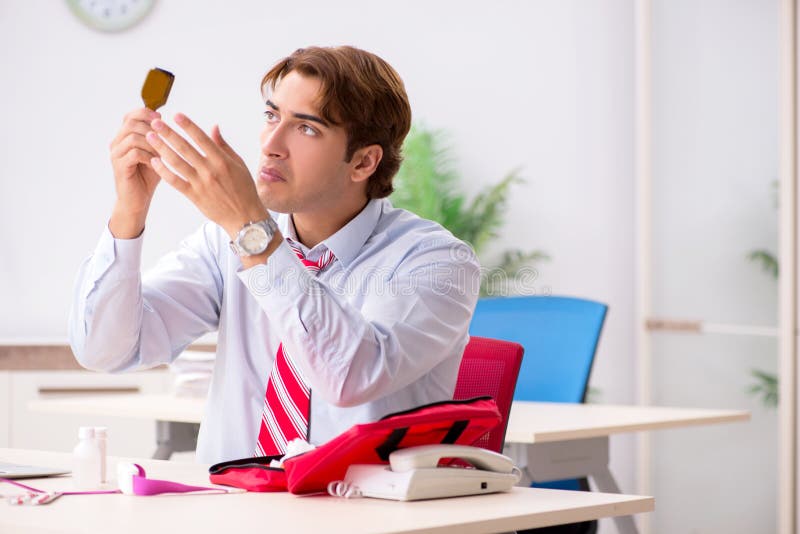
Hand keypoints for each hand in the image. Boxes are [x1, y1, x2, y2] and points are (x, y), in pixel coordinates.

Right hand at [109, 108, 162, 227]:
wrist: (138, 199)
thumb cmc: (148, 176)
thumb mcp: (156, 153)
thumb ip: (157, 138)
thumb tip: (165, 121)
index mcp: (124, 137)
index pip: (130, 115)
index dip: (145, 113)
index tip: (160, 118)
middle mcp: (117, 143)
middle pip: (131, 123)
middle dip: (152, 129)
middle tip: (163, 140)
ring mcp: (116, 154)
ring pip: (133, 137)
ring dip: (152, 144)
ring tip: (161, 154)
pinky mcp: (119, 166)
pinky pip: (135, 153)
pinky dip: (149, 156)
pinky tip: (156, 164)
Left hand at [145, 113, 267, 237]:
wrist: (245, 217)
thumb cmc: (244, 189)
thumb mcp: (239, 164)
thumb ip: (224, 146)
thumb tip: (213, 127)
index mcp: (222, 161)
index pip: (202, 138)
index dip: (188, 125)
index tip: (176, 115)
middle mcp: (210, 171)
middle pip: (185, 148)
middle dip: (168, 133)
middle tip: (155, 122)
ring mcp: (201, 184)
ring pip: (177, 163)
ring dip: (162, 148)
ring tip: (150, 137)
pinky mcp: (194, 196)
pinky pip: (175, 181)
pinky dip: (164, 171)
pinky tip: (155, 161)